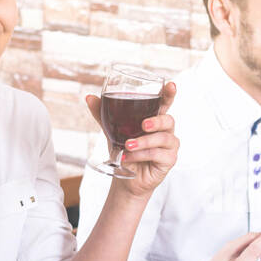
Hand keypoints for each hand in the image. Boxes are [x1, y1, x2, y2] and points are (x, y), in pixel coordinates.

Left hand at [85, 80, 179, 198]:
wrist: (124, 176)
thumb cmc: (124, 150)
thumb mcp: (112, 130)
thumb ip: (103, 114)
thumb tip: (90, 98)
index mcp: (155, 119)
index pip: (165, 104)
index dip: (169, 94)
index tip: (171, 85)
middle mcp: (166, 131)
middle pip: (168, 120)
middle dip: (157, 121)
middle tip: (144, 125)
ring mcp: (169, 146)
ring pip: (163, 138)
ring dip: (144, 142)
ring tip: (128, 145)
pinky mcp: (169, 160)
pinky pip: (158, 154)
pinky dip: (141, 155)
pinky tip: (129, 157)